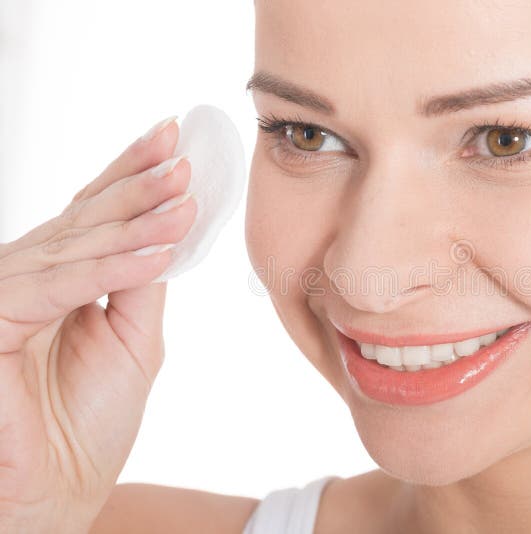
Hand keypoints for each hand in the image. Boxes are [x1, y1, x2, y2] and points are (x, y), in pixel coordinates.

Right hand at [0, 117, 196, 532]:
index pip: (94, 216)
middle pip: (82, 219)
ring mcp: (2, 301)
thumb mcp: (133, 339)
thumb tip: (164, 227)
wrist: (59, 495)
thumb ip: (139, 281)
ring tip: (183, 199)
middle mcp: (24, 280)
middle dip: (136, 185)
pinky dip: (108, 269)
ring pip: (71, 247)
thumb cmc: (89, 424)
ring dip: (133, 222)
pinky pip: (53, 289)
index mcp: (57, 281)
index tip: (171, 139)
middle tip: (181, 156)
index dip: (130, 176)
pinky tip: (158, 251)